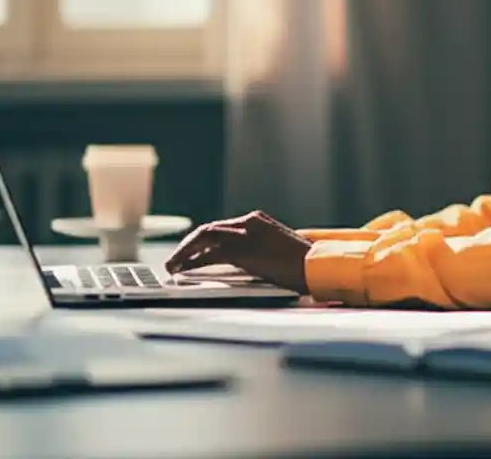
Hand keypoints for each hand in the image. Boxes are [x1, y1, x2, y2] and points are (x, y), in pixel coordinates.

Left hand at [164, 211, 311, 293]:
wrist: (317, 268)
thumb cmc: (303, 266)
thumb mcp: (277, 251)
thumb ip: (257, 250)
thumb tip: (238, 263)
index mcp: (257, 220)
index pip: (222, 228)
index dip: (203, 241)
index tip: (191, 252)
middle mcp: (249, 222)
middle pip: (209, 230)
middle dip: (189, 245)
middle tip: (175, 259)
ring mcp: (245, 234)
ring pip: (204, 237)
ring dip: (185, 252)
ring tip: (173, 265)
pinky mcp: (243, 250)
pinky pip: (210, 254)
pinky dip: (193, 261)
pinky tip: (183, 269)